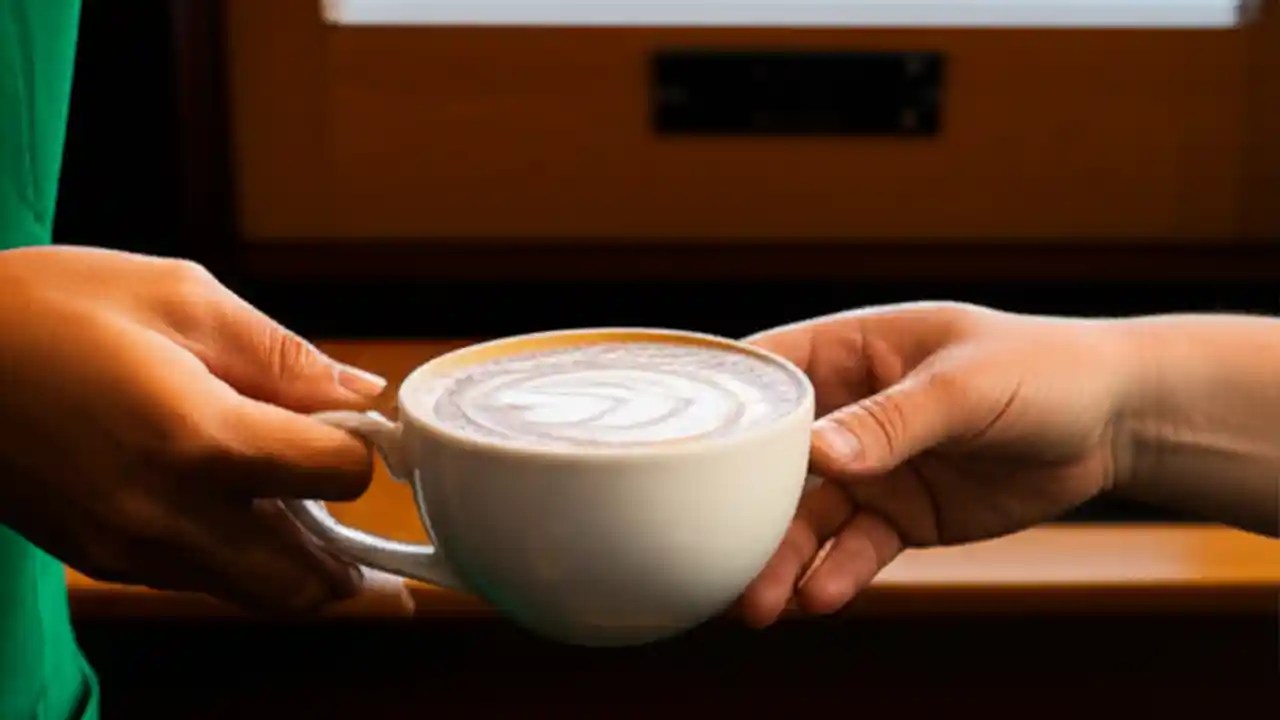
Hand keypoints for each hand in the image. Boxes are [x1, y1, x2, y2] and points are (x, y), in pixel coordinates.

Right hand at [0, 246, 394, 613]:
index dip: (360, 448)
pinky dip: (241, 560)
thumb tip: (361, 394)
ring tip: (303, 511)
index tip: (353, 425)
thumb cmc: (50, 308)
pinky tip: (237, 507)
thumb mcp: (180, 298)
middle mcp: (170, 514)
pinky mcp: (103, 559)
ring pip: (256, 593)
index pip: (338, 476)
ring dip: (298, 565)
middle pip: (307, 581)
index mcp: (200, 438)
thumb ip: (284, 356)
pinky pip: (202, 579)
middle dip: (349, 550)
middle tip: (353, 509)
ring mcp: (132, 548)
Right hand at [737, 302, 1134, 626]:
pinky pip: (857, 548)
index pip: (766, 374)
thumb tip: (822, 455)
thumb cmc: (1041, 369)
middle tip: (713, 555)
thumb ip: (893, 420)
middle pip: (774, 459)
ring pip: (808, 516)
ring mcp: (873, 467)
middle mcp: (848, 412)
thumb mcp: (966, 385)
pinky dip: (838, 573)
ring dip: (782, 557)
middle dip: (742, 507)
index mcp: (851, 351)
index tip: (678, 452)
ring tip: (761, 602)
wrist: (1113, 422)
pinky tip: (822, 596)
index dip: (720, 408)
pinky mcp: (902, 515)